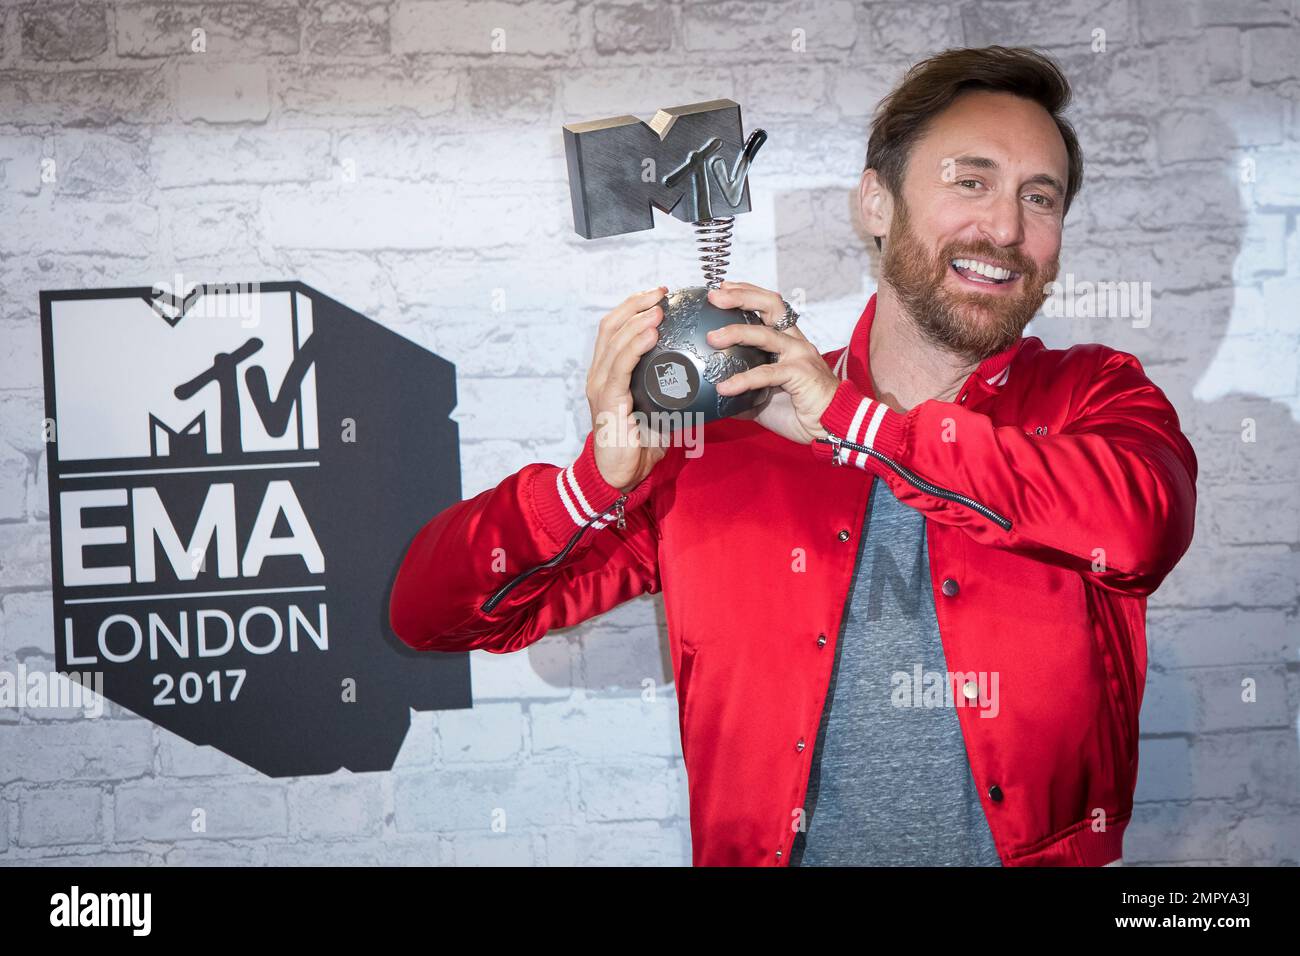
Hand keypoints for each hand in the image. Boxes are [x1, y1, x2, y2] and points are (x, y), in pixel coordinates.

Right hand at [586, 287, 672, 490]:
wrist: (621, 474)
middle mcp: (599, 374)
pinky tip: (652, 334)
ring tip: (658, 308)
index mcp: (608, 373)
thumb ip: (673, 390)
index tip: (659, 296)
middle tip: (661, 292)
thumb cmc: (641, 445)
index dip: (634, 308)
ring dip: (637, 320)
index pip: (615, 329)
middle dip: (635, 304)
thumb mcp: (661, 410)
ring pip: (614, 341)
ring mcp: (600, 385)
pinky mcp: (606, 399)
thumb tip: (705, 374)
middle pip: (611, 326)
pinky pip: (620, 366)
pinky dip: (635, 346)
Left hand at [704, 281, 840, 444]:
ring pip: (766, 334)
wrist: (831, 427)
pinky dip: (743, 379)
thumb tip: (717, 396)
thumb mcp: (764, 398)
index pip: (769, 306)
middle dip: (741, 296)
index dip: (747, 293)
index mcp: (789, 341)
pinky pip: (766, 373)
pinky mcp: (800, 373)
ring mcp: (799, 355)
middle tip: (715, 297)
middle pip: (771, 305)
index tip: (721, 289)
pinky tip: (724, 388)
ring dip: (736, 332)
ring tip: (712, 338)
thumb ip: (743, 392)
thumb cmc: (801, 411)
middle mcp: (796, 342)